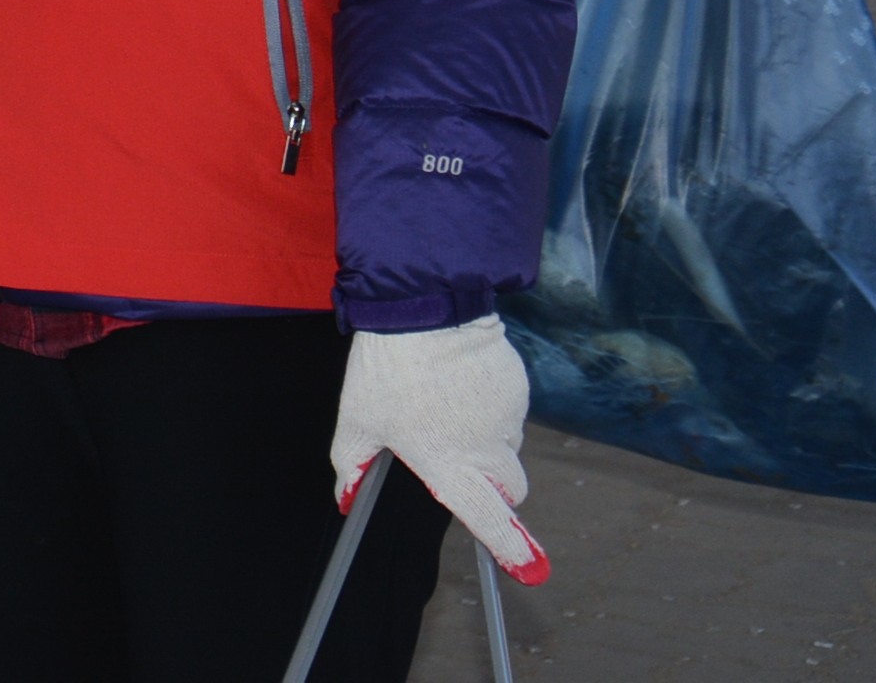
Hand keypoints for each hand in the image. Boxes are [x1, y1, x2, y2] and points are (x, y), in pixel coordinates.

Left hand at [331, 314, 544, 580]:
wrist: (423, 308)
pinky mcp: (518, 389)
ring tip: (444, 402)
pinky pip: (510, 409)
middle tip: (458, 457)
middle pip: (509, 487)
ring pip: (507, 443)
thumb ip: (350, 464)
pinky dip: (491, 404)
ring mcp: (508, 419)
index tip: (529, 567)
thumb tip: (345, 496)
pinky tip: (459, 380)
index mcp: (450, 466)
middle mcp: (487, 450)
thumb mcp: (356, 420)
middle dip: (494, 484)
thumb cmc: (386, 369)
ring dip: (486, 436)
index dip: (510, 546)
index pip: (489, 519)